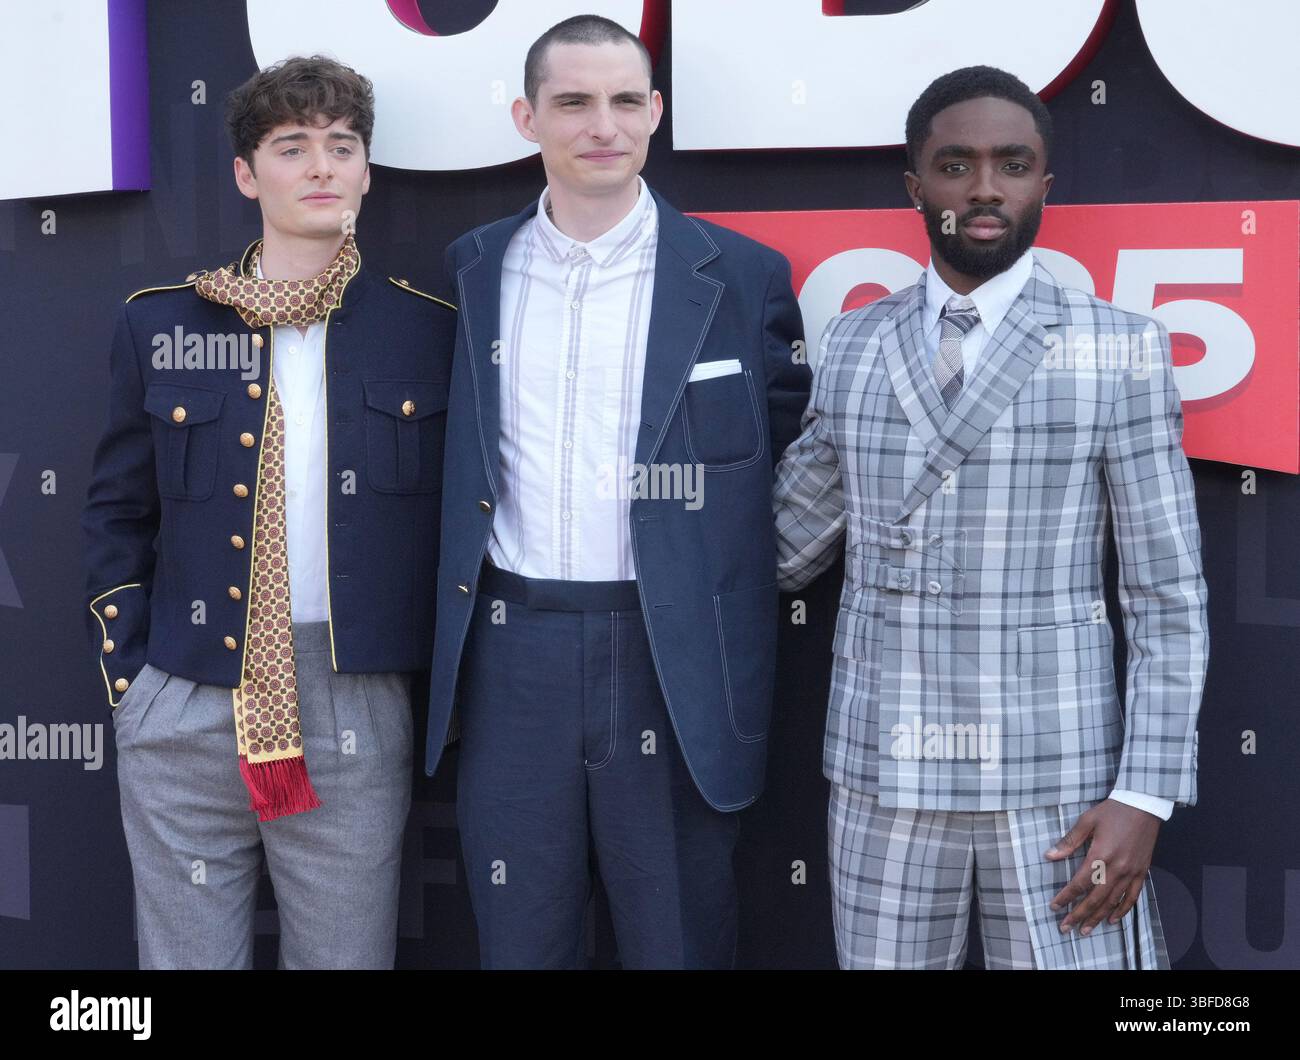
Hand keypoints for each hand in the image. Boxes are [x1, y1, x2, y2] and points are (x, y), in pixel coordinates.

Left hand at [1044, 798, 1160, 934]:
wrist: (1143, 805)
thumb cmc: (1113, 811)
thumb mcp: (1087, 821)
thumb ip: (1069, 841)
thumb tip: (1049, 856)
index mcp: (1100, 855)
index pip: (1079, 883)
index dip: (1066, 897)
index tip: (1054, 907)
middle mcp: (1117, 868)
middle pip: (1095, 898)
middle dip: (1079, 915)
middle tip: (1065, 928)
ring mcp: (1131, 872)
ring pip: (1112, 902)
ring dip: (1098, 917)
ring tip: (1085, 930)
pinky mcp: (1142, 872)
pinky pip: (1132, 897)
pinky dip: (1122, 910)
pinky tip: (1112, 919)